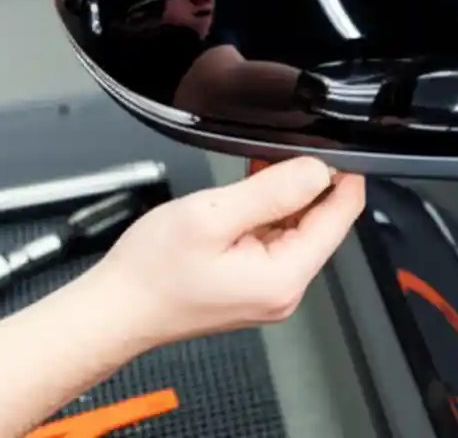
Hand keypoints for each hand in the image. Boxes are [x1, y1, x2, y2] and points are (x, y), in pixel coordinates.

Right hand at [85, 157, 364, 350]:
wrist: (115, 310)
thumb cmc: (151, 272)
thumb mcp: (212, 215)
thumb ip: (272, 190)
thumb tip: (318, 170)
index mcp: (284, 276)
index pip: (341, 219)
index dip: (342, 177)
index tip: (333, 148)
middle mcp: (285, 291)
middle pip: (322, 224)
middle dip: (306, 185)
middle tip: (275, 157)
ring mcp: (270, 292)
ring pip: (297, 230)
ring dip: (282, 199)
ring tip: (252, 175)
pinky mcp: (254, 288)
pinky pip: (275, 242)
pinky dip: (265, 215)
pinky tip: (244, 198)